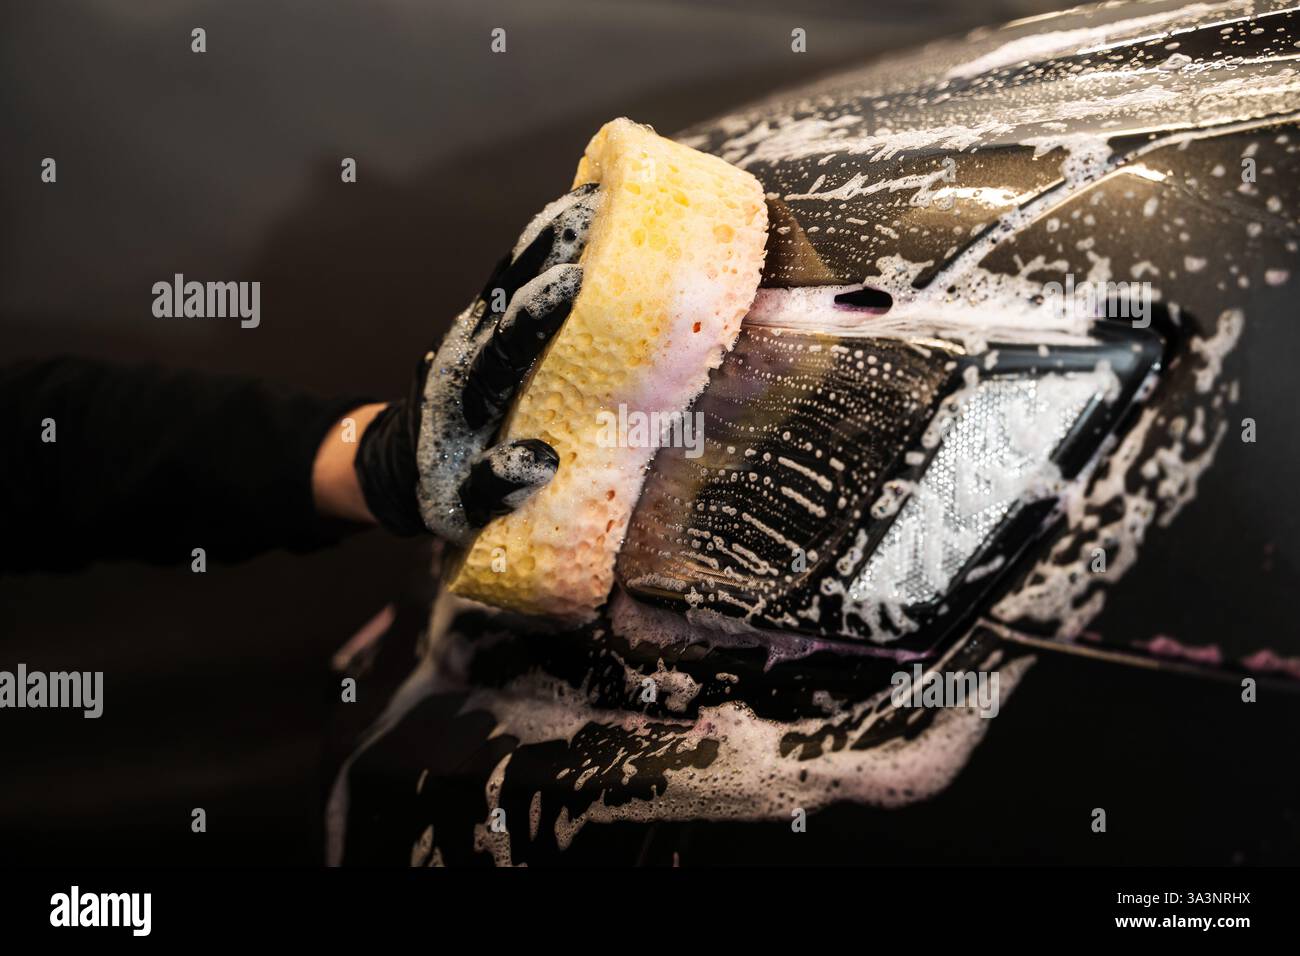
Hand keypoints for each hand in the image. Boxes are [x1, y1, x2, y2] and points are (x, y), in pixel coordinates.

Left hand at [346, 183, 600, 540]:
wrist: (394, 466)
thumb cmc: (438, 492)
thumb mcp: (460, 508)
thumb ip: (493, 488)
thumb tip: (537, 462)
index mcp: (464, 398)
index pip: (503, 349)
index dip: (534, 316)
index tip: (568, 283)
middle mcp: (467, 354)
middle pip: (507, 294)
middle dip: (546, 256)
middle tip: (588, 215)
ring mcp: (474, 335)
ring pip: (509, 278)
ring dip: (547, 240)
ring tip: (589, 199)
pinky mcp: (485, 330)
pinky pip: (514, 282)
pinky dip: (541, 251)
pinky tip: (575, 222)